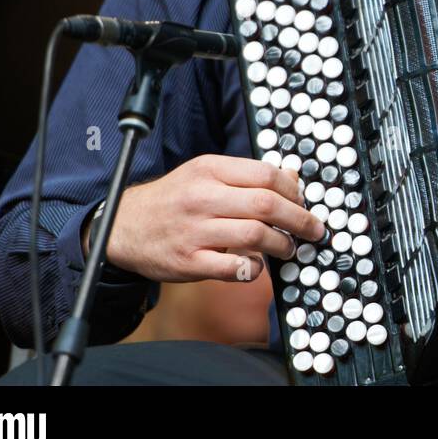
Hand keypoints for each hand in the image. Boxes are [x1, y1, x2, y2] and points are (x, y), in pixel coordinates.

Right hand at [101, 154, 325, 282]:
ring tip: (288, 248)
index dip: (293, 190)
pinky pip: (232, 268)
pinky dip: (252, 269)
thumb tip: (293, 179)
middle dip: (300, 219)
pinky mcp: (188, 261)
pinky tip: (256, 266)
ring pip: (255, 235)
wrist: (125, 225)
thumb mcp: (205, 175)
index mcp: (209, 169)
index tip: (303, 202)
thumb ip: (246, 176)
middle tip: (312, 230)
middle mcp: (202, 197)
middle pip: (267, 204)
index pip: (266, 174)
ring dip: (282, 245)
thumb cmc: (174, 199)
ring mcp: (194, 230)